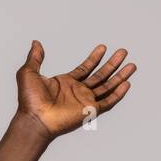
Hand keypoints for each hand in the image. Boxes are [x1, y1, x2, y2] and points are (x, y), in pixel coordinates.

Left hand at [15, 40, 135, 138]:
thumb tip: (35, 43)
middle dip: (112, 64)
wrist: (35, 117)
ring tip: (131, 65)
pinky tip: (126, 83)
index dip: (95, 58)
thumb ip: (35, 58)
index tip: (103, 48)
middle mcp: (78, 91)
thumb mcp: (29, 72)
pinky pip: (108, 101)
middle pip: (100, 75)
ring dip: (119, 76)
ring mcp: (85, 100)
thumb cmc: (30, 100)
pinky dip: (118, 93)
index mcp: (66, 82)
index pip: (85, 68)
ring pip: (107, 86)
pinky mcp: (90, 110)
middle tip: (123, 52)